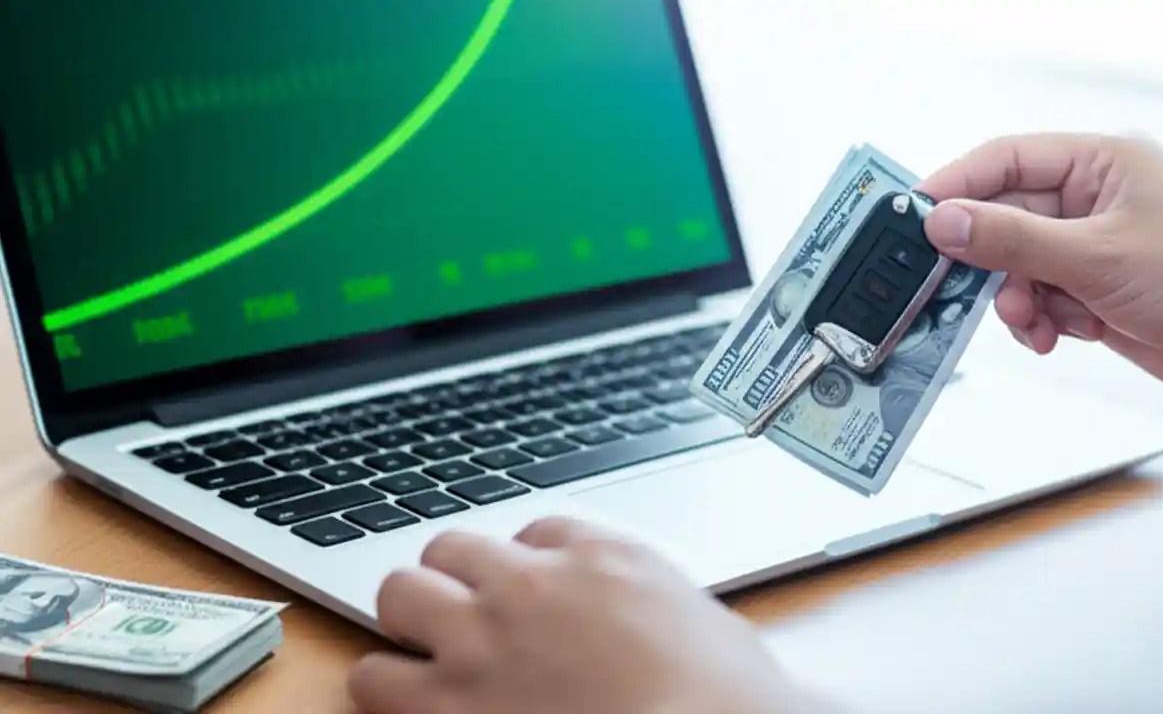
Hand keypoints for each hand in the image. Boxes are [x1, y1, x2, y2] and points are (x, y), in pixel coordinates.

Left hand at [347, 517, 820, 713]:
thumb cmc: (726, 700)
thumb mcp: (706, 622)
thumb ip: (657, 603)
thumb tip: (647, 621)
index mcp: (602, 558)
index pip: (539, 531)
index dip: (531, 563)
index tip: (537, 591)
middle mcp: (531, 585)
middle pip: (454, 544)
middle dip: (455, 574)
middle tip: (467, 612)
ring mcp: (482, 641)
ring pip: (400, 591)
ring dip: (410, 617)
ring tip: (423, 647)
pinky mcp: (446, 705)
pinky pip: (373, 676)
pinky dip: (384, 685)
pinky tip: (405, 699)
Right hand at [917, 132, 1162, 408]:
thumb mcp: (1097, 258)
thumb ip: (1012, 239)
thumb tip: (943, 221)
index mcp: (1101, 163)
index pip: (1005, 159)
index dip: (956, 186)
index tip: (913, 217)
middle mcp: (1094, 199)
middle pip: (1004, 219)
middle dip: (992, 262)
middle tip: (966, 288)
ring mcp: (1093, 246)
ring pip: (1016, 266)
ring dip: (1018, 299)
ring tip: (1039, 322)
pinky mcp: (1096, 289)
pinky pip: (1039, 298)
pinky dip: (1040, 320)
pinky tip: (1062, 334)